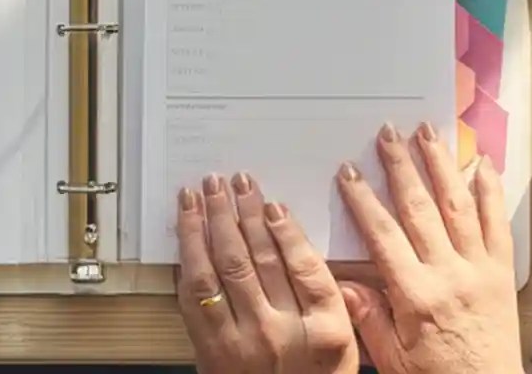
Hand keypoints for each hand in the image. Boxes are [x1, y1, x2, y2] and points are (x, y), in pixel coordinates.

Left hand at [176, 172, 359, 373]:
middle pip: (259, 258)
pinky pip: (194, 295)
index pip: (304, 265)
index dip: (286, 229)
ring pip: (222, 268)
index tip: (272, 202)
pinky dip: (188, 257)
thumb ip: (333, 297)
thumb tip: (300, 240)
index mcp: (326, 331)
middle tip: (233, 181)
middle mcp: (283, 334)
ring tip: (205, 193)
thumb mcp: (344, 347)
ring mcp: (242, 342)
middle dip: (242, 213)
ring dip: (211, 224)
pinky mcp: (210, 350)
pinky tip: (187, 232)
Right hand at [336, 123, 522, 373]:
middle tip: (388, 134)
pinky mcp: (503, 273)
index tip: (350, 172)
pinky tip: (482, 164)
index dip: (364, 200)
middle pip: (420, 208)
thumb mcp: (393, 359)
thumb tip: (344, 285)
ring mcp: (480, 270)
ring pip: (458, 205)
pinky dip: (490, 191)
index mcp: (417, 296)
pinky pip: (497, 224)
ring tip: (429, 133)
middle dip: (401, 166)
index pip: (383, 235)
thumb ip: (369, 319)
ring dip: (441, 165)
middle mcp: (450, 275)